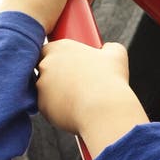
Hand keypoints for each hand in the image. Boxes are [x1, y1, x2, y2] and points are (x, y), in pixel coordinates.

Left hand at [37, 39, 148, 155]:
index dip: (56, 57)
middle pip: (44, 68)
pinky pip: (48, 107)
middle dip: (54, 75)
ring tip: (76, 99)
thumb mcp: (117, 56)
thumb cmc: (111, 81)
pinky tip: (73, 111)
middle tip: (71, 81)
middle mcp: (46, 65)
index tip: (68, 63)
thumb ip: (111, 48)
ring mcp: (42, 86)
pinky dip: (58, 110)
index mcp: (59, 48)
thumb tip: (109, 48)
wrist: (105, 111)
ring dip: (55, 93)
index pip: (48, 49)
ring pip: (45, 89)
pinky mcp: (43, 107)